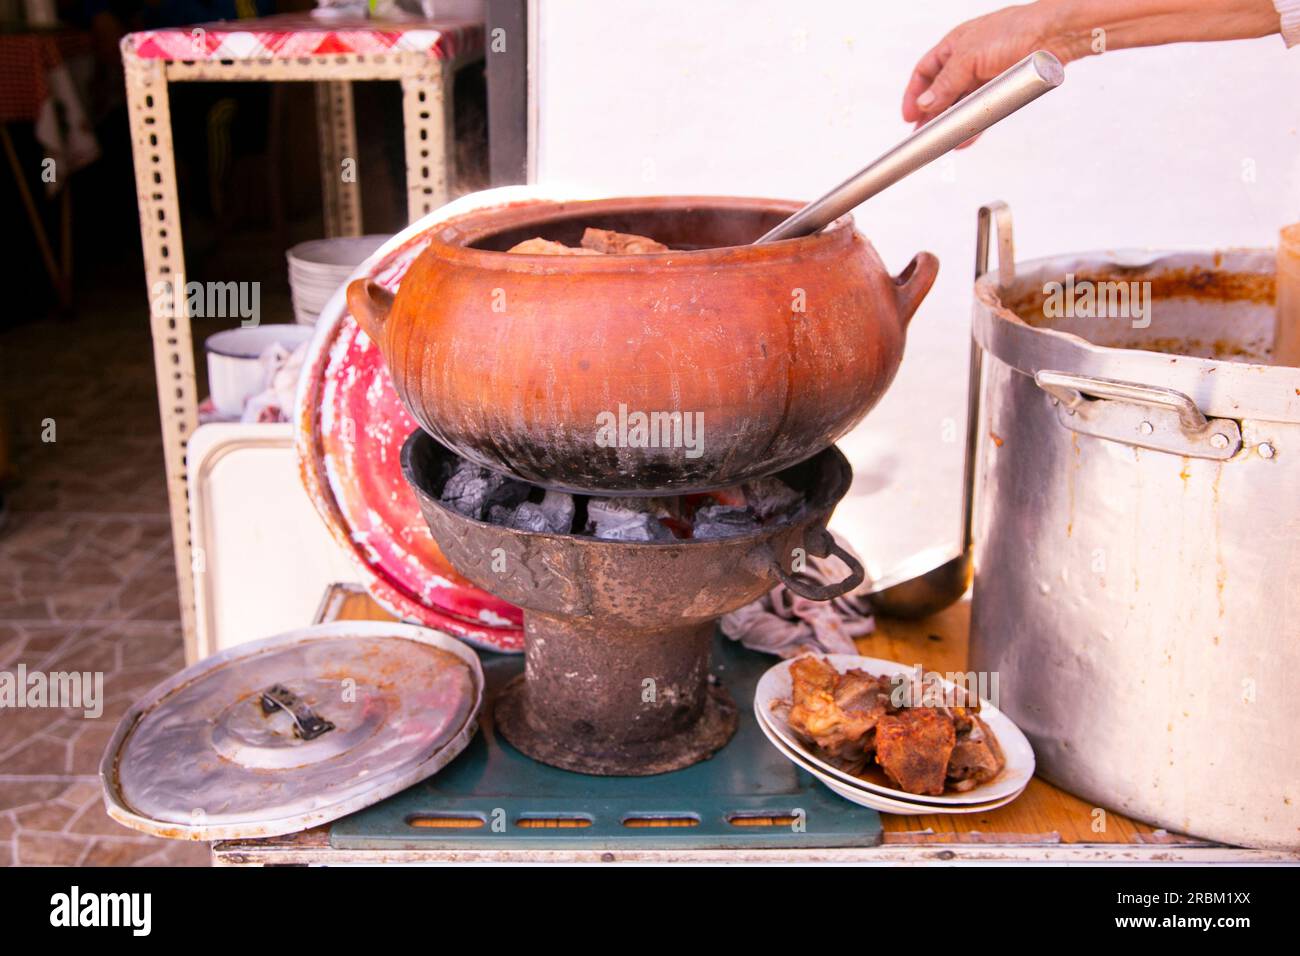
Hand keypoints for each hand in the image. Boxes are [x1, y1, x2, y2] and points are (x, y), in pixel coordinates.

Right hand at [901, 2, 1079, 139]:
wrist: (1054, 35)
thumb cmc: (1015, 29)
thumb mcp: (968, 56)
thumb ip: (945, 83)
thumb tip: (926, 103)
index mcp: (955, 44)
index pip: (925, 71)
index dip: (914, 93)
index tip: (909, 115)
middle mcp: (969, 59)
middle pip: (942, 91)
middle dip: (931, 114)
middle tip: (922, 134)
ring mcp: (986, 74)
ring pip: (962, 103)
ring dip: (950, 122)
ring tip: (942, 140)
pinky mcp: (1003, 88)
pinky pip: (982, 110)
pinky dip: (972, 124)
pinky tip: (965, 136)